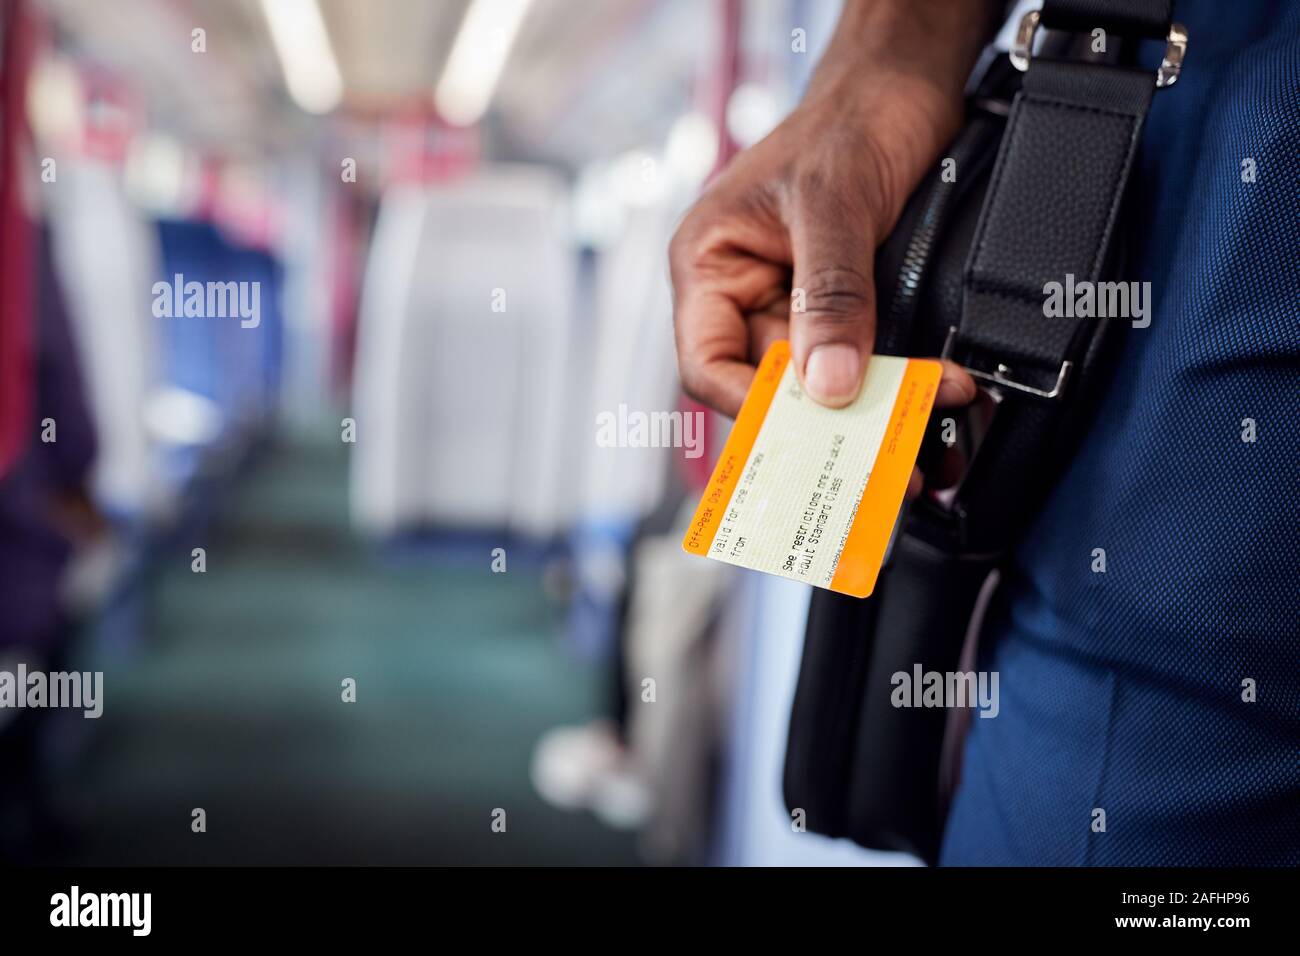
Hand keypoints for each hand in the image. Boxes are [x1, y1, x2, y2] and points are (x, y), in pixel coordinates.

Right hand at [670, 0, 990, 495]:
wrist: (910, 82)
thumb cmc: (851, 117)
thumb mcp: (834, 204)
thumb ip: (830, 294)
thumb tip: (828, 383)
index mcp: (710, 264)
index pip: (708, 364)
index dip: (751, 408)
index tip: (806, 433)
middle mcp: (745, 292)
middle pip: (773, 385)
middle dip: (829, 419)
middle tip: (880, 456)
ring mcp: (796, 303)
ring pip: (824, 380)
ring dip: (874, 407)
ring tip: (921, 429)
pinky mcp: (845, 306)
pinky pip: (864, 358)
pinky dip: (899, 381)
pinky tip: (935, 391)